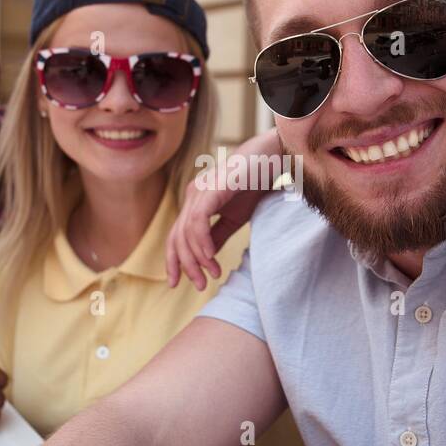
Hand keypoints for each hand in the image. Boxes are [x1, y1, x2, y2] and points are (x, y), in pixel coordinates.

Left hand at [165, 129, 281, 289]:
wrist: (271, 160)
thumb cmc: (253, 185)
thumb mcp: (234, 218)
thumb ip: (217, 236)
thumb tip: (205, 259)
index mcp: (195, 202)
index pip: (176, 236)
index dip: (174, 261)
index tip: (178, 284)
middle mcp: (192, 195)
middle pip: (177, 238)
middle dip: (185, 266)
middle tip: (200, 286)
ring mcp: (199, 190)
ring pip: (186, 233)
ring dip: (197, 258)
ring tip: (212, 274)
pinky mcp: (210, 189)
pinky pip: (198, 220)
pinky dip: (201, 241)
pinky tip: (209, 256)